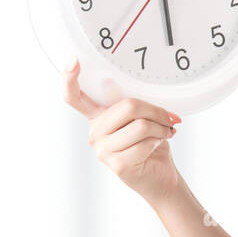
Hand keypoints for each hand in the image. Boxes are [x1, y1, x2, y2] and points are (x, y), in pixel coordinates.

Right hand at [61, 58, 182, 208]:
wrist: (161, 175)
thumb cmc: (150, 143)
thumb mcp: (141, 117)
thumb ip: (132, 103)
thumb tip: (115, 83)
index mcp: (97, 116)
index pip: (74, 96)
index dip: (70, 78)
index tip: (73, 61)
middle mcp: (95, 132)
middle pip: (128, 106)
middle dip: (155, 111)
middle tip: (168, 118)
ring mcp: (103, 149)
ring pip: (141, 125)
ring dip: (161, 128)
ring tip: (165, 132)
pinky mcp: (117, 164)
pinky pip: (145, 143)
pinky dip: (160, 141)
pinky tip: (159, 144)